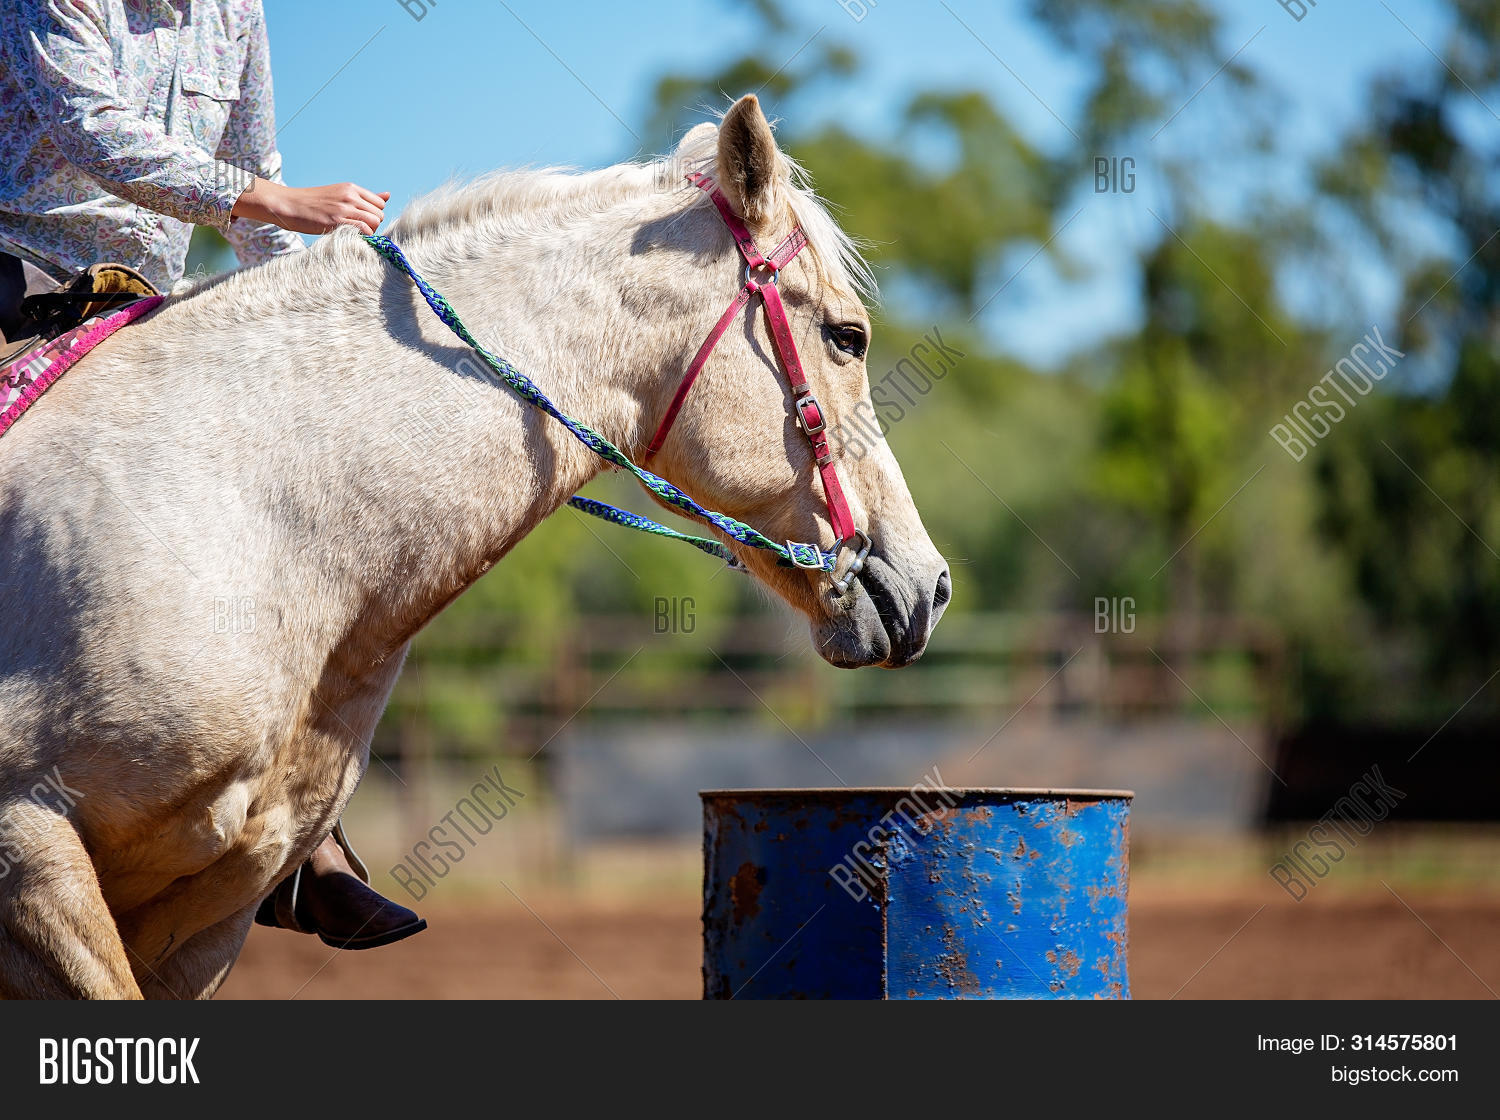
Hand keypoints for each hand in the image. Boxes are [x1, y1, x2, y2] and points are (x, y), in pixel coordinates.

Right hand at [232, 178, 390, 234]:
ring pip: (374, 222)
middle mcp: (350, 195)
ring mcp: (344, 207)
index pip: (380, 204)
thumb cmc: (313, 203)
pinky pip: (363, 230)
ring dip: (369, 232)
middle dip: (373, 226)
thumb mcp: (340, 194)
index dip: (374, 215)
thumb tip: (388, 195)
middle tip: (357, 231)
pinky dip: (363, 236)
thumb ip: (364, 198)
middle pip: (379, 215)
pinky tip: (350, 237)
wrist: (288, 204)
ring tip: (353, 234)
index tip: (362, 222)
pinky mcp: (337, 220)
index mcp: (351, 188)